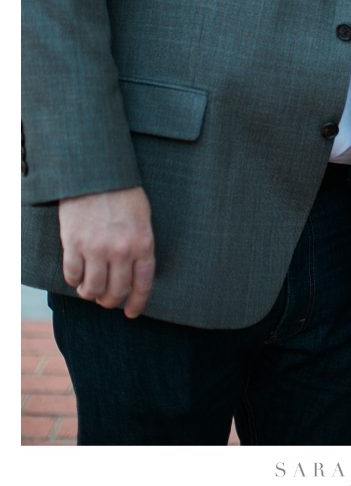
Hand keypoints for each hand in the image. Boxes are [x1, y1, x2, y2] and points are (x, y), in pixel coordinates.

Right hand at [58, 186, 155, 317]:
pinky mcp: (74, 244)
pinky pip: (72, 275)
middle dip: (111, 301)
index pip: (143, 284)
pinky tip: (76, 276)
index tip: (131, 312)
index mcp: (142, 242)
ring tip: (89, 290)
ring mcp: (96, 248)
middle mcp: (121, 250)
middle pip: (116, 291)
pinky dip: (73, 281)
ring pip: (92, 289)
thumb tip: (136, 273)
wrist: (96, 173)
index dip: (137, 302)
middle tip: (106, 300)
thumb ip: (141, 244)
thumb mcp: (143, 217)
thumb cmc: (122, 192)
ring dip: (90, 294)